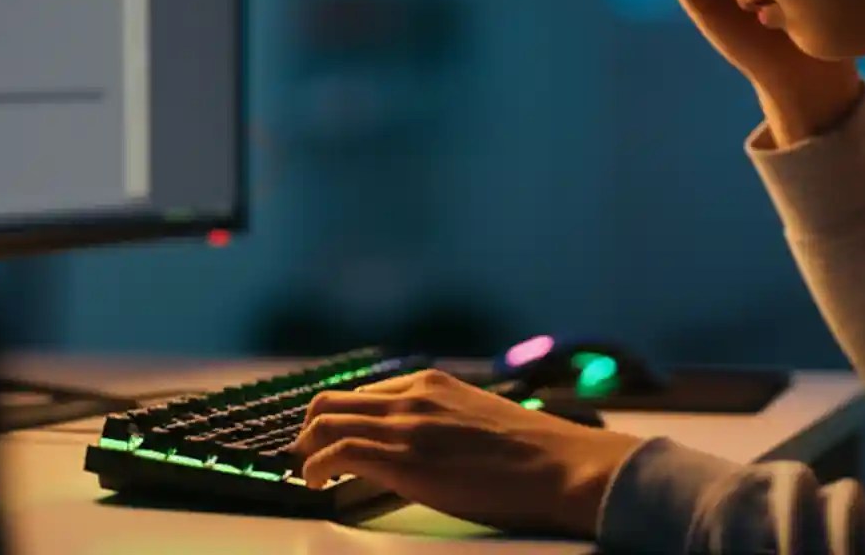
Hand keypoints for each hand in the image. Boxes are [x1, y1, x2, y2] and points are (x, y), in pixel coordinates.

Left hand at [286, 369, 644, 537]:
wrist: (559, 464)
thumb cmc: (530, 451)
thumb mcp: (477, 416)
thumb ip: (443, 418)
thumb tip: (422, 441)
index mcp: (430, 383)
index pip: (362, 394)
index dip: (337, 419)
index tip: (328, 440)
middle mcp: (411, 398)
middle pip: (332, 402)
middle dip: (309, 430)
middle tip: (304, 455)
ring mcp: (406, 426)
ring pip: (325, 422)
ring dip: (304, 448)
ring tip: (304, 470)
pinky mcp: (405, 459)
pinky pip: (338, 453)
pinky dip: (315, 466)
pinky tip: (314, 482)